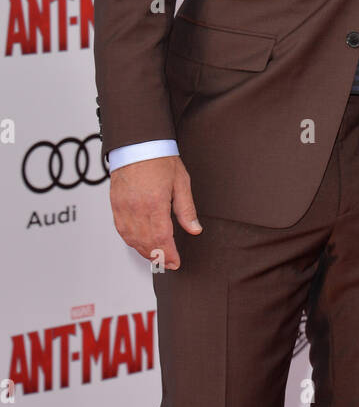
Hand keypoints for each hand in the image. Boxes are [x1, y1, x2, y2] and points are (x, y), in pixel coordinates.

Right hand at [109, 155, 201, 269]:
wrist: (138, 144)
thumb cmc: (160, 159)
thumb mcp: (181, 182)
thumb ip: (186, 209)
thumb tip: (194, 229)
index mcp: (155, 203)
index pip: (162, 238)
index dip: (169, 254)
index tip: (175, 262)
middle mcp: (136, 208)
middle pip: (146, 242)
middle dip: (158, 256)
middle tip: (168, 263)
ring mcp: (123, 207)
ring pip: (132, 239)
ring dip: (144, 251)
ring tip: (156, 256)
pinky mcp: (115, 204)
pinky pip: (121, 229)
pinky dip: (130, 240)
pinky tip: (139, 243)